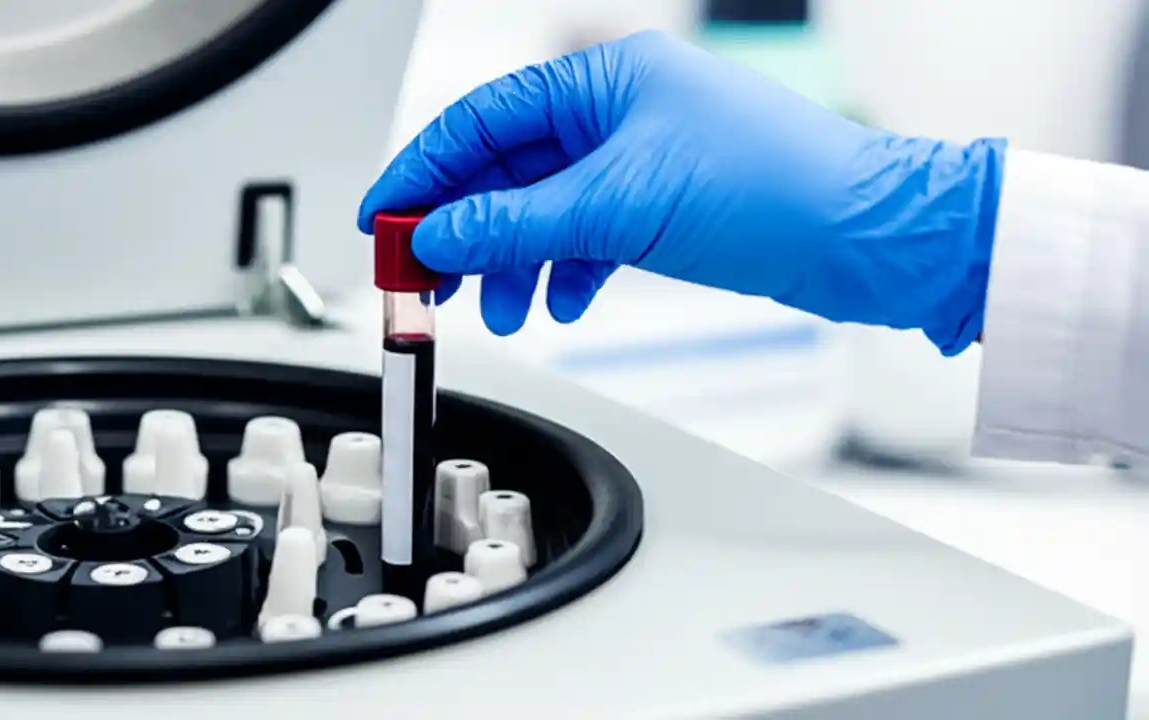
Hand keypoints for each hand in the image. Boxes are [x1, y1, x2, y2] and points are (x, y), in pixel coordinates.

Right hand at [358, 31, 1003, 354]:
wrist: (871, 238)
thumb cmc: (778, 188)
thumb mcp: (622, 205)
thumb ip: (518, 223)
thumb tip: (444, 231)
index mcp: (606, 80)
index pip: (483, 119)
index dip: (424, 169)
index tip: (385, 216)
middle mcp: (620, 112)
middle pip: (508, 168)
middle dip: (467, 227)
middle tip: (427, 275)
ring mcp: (643, 160)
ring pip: (545, 209)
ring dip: (514, 260)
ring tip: (502, 306)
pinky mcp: (665, 206)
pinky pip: (589, 236)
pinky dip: (567, 270)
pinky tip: (564, 298)